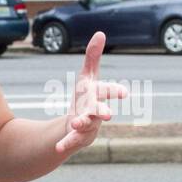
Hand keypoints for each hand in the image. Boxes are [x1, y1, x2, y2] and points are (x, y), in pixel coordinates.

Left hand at [54, 32, 127, 156]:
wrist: (80, 126)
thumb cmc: (86, 97)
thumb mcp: (88, 76)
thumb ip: (93, 56)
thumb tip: (100, 32)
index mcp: (98, 95)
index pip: (108, 91)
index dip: (116, 91)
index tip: (124, 93)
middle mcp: (96, 112)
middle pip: (100, 111)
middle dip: (103, 112)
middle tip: (108, 115)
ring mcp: (87, 126)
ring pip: (86, 126)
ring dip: (81, 124)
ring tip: (75, 123)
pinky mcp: (77, 137)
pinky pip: (71, 141)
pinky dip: (66, 143)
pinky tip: (58, 148)